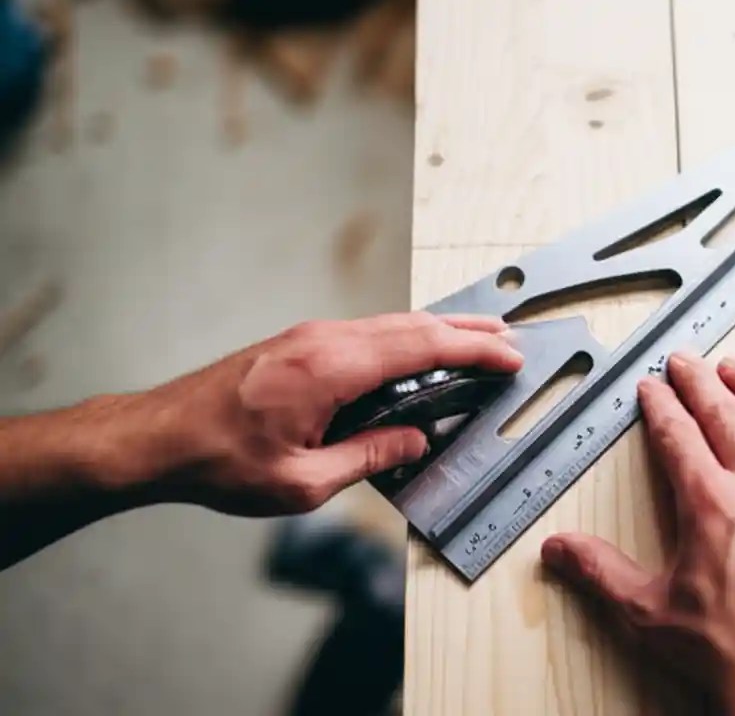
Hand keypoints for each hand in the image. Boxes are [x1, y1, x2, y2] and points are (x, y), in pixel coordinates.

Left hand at [104, 312, 522, 515]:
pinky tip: (416, 353)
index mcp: (331, 368)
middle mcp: (324, 340)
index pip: (422, 347)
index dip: (473, 349)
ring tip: (473, 340)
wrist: (155, 437)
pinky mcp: (299, 344)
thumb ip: (369, 457)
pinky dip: (405, 338)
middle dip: (466, 329)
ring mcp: (309, 336)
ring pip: (390, 324)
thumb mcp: (303, 481)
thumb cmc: (217, 459)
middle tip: (507, 337)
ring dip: (437, 331)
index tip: (508, 354)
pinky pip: (367, 332)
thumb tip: (415, 443)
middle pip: (412, 324)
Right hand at [540, 353, 734, 715]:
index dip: (660, 404)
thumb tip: (558, 549)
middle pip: (726, 412)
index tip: (651, 388)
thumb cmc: (727, 652)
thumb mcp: (648, 613)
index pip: (677, 434)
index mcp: (710, 506)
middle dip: (699, 380)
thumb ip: (600, 572)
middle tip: (684, 361)